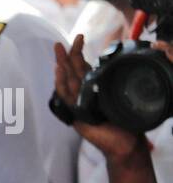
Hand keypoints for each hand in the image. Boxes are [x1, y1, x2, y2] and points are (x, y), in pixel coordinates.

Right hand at [53, 34, 150, 161]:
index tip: (79, 39)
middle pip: (72, 73)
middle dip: (66, 57)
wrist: (123, 143)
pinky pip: (67, 97)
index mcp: (92, 91)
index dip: (79, 55)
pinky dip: (62, 84)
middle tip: (59, 43)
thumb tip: (109, 66)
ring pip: (67, 82)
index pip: (83, 69)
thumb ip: (111, 84)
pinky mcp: (76, 114)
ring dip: (62, 66)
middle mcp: (82, 97)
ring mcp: (77, 105)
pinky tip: (59, 72)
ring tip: (58, 52)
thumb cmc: (123, 123)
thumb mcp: (117, 98)